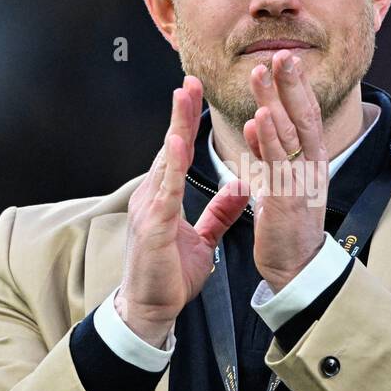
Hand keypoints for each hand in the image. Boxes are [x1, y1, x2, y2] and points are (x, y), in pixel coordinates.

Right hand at [117, 76, 248, 345]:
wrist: (150, 311)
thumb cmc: (170, 276)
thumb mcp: (204, 239)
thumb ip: (220, 212)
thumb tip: (241, 186)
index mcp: (164, 198)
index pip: (177, 152)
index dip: (187, 122)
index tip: (196, 94)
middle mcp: (153, 197)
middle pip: (169, 147)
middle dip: (180, 113)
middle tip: (190, 80)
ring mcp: (149, 210)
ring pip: (165, 161)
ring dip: (175, 127)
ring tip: (184, 98)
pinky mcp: (153, 227)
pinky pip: (165, 191)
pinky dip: (171, 166)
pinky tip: (177, 144)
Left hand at [242, 50, 329, 292]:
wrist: (296, 267)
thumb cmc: (289, 226)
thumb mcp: (283, 180)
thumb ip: (272, 151)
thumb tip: (258, 122)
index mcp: (311, 161)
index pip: (307, 116)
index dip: (297, 87)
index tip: (287, 59)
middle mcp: (311, 166)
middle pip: (303, 116)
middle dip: (291, 84)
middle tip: (279, 53)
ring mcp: (300, 181)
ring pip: (288, 134)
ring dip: (272, 101)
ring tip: (260, 73)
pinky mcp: (285, 200)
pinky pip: (275, 165)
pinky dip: (265, 140)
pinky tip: (256, 118)